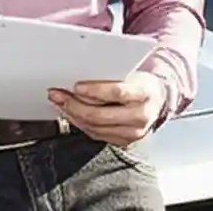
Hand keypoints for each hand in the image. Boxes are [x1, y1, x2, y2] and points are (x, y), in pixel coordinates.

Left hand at [47, 71, 164, 146]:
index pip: (117, 93)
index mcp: (145, 93)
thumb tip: (78, 72)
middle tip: (56, 95)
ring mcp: (134, 132)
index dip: (95, 90)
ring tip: (59, 102)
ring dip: (72, 115)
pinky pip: (96, 135)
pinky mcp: (125, 141)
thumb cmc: (138, 81)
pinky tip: (70, 113)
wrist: (156, 99)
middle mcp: (141, 116)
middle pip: (101, 115)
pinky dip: (80, 123)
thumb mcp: (130, 72)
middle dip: (74, 105)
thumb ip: (109, 73)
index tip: (76, 86)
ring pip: (96, 127)